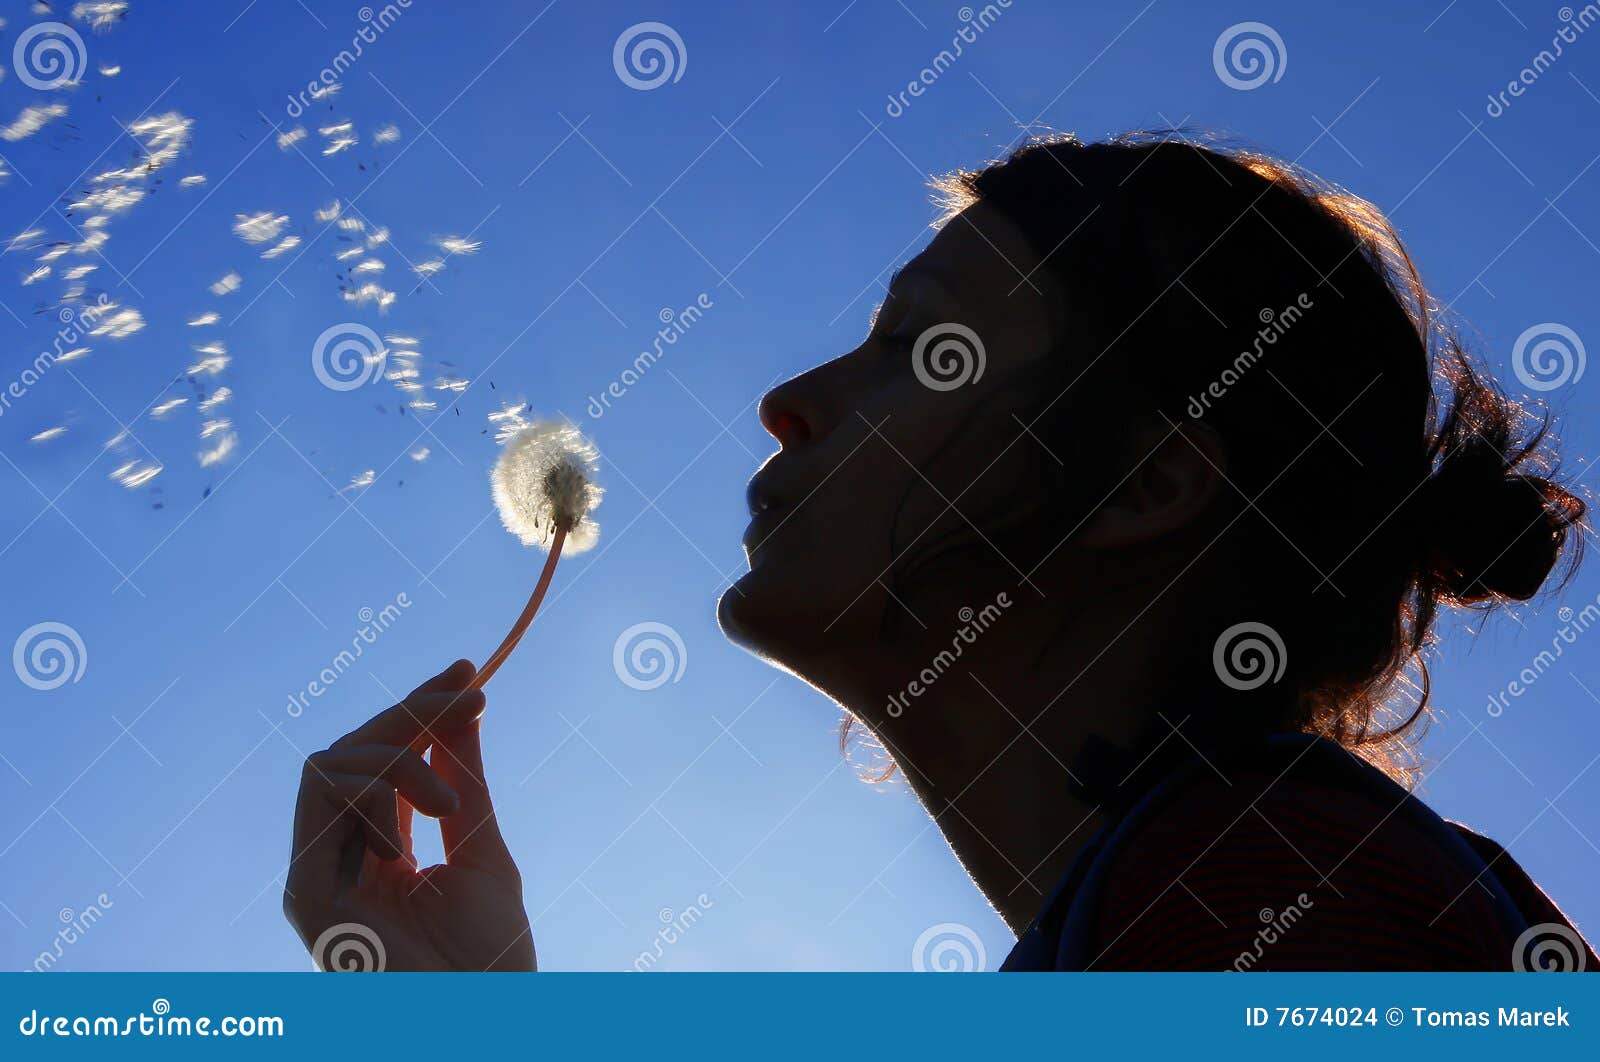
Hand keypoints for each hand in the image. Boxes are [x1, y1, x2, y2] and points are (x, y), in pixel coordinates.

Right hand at [284, 660, 534, 970]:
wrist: (483, 1017)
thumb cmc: (490, 956)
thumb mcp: (481, 845)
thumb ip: (464, 778)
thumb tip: (462, 708)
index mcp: (381, 850)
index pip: (385, 759)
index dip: (419, 710)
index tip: (465, 671)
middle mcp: (341, 856)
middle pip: (352, 751)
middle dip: (411, 712)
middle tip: (468, 697)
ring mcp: (319, 872)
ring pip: (331, 762)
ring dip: (399, 754)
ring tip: (450, 805)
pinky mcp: (305, 890)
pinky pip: (322, 795)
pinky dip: (375, 786)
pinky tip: (419, 821)